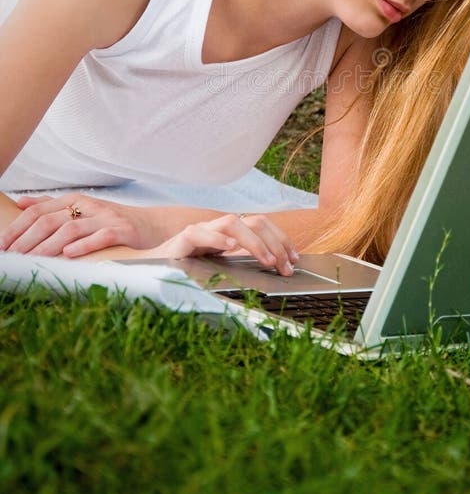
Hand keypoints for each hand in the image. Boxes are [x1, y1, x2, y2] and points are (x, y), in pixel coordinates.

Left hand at [0, 194, 157, 256]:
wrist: (151, 226)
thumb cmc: (110, 221)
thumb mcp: (81, 209)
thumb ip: (51, 205)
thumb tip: (20, 202)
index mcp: (75, 200)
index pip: (39, 211)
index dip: (17, 228)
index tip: (2, 245)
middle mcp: (89, 206)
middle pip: (50, 220)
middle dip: (27, 240)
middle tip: (12, 258)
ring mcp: (106, 217)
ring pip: (71, 229)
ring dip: (48, 246)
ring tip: (33, 261)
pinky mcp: (123, 230)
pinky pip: (100, 237)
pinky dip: (83, 245)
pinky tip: (69, 255)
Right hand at [149, 213, 299, 276]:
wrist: (151, 271)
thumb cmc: (187, 271)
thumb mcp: (222, 268)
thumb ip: (242, 264)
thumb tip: (274, 268)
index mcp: (230, 235)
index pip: (262, 226)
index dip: (281, 240)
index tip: (294, 259)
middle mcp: (218, 229)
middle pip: (254, 221)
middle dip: (275, 241)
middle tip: (285, 265)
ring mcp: (201, 230)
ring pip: (232, 222)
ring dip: (254, 242)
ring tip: (266, 260)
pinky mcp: (182, 239)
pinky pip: (200, 232)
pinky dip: (217, 238)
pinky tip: (230, 248)